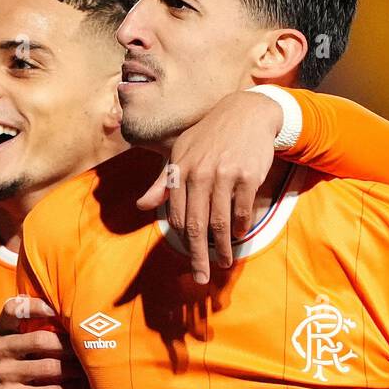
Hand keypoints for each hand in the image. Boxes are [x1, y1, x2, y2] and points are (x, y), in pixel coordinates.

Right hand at [0, 296, 80, 388]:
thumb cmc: (4, 366)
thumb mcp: (5, 342)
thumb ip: (22, 324)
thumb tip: (52, 302)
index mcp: (0, 332)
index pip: (12, 310)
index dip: (35, 307)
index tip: (55, 311)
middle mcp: (0, 349)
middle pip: (41, 340)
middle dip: (68, 346)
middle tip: (83, 350)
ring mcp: (4, 374)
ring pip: (49, 367)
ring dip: (72, 369)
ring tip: (82, 369)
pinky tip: (71, 388)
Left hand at [136, 89, 282, 283]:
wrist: (246, 111)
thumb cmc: (209, 136)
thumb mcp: (181, 153)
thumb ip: (163, 182)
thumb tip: (140, 206)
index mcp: (180, 170)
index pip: (176, 216)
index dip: (182, 240)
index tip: (189, 257)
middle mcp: (200, 173)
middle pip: (195, 225)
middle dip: (197, 256)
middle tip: (201, 277)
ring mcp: (225, 175)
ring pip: (220, 222)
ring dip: (221, 248)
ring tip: (223, 263)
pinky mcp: (248, 176)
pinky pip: (242, 211)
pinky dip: (240, 227)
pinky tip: (239, 235)